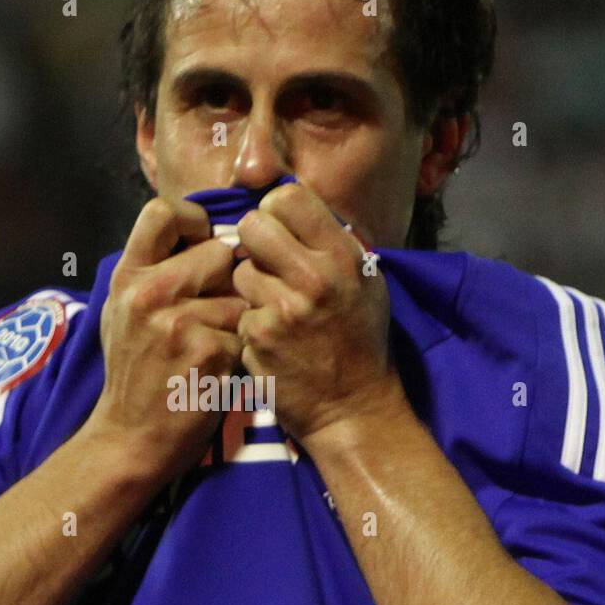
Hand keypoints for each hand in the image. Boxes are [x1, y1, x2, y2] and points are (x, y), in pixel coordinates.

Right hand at [91, 197, 246, 483]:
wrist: (131, 437)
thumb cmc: (135, 373)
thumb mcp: (124, 313)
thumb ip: (154, 272)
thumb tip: (202, 235)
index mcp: (126, 278)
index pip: (163, 212)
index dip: (193, 220)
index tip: (202, 243)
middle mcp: (147, 294)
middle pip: (219, 251)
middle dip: (227, 278)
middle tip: (215, 309)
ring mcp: (177, 323)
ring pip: (240, 293)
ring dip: (237, 317)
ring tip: (214, 342)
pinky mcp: (208, 351)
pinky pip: (247, 329)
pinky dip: (241, 348)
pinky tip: (219, 366)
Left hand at [233, 181, 403, 445]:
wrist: (354, 408)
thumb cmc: (359, 341)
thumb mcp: (365, 282)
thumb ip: (329, 243)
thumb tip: (285, 206)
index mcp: (343, 256)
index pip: (288, 197)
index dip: (275, 211)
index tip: (278, 231)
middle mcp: (314, 277)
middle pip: (253, 226)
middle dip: (253, 243)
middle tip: (266, 264)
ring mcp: (283, 309)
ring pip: (239, 271)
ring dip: (250, 288)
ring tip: (275, 310)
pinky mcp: (259, 339)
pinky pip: (239, 313)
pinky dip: (250, 326)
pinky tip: (272, 341)